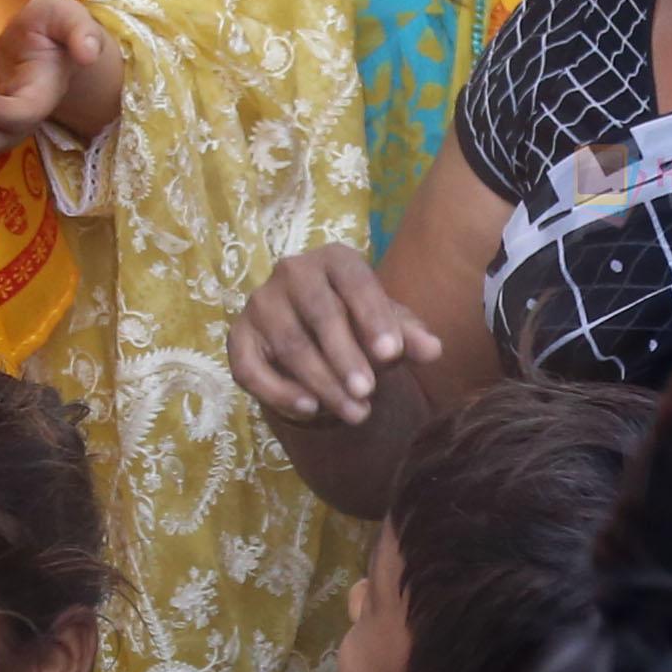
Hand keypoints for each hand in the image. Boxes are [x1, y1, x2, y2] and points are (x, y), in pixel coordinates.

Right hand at [229, 240, 439, 425]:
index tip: (392, 355)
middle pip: (319, 314)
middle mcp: (292, 271)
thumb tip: (433, 350)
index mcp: (334, 259)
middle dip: (346, 357)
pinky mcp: (238, 336)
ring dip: (322, 383)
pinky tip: (309, 409)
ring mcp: (261, 302)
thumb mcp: (387, 328)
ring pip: (289, 345)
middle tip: (368, 393)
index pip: (355, 282)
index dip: (374, 317)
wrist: (311, 334)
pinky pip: (250, 367)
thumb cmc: (357, 324)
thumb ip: (409, 336)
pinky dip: (278, 391)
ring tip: (354, 412)